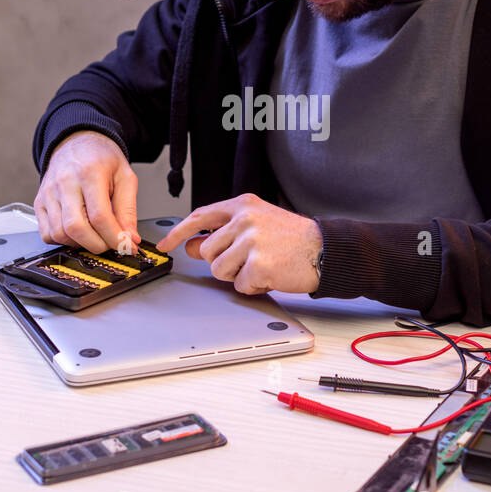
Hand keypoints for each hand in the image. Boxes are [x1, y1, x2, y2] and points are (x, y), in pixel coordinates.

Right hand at [33, 131, 139, 252]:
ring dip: (80, 243)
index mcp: (90, 173)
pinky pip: (46, 233)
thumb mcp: (125, 176)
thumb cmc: (101, 158)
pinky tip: (76, 232)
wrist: (77, 142)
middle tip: (110, 243)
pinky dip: (62, 240)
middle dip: (97, 244)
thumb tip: (130, 238)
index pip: (100, 216)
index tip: (127, 246)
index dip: (115, 237)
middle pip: (76, 228)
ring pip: (59, 233)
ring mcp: (48, 193)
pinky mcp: (39, 202)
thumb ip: (128, 209)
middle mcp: (65, 183)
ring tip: (94, 235)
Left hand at [157, 193, 321, 294]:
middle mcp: (245, 219)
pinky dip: (254, 286)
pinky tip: (271, 274)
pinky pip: (240, 285)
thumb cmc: (294, 238)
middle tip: (249, 259)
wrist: (325, 249)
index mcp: (243, 205)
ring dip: (238, 275)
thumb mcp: (257, 225)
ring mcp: (251, 241)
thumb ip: (224, 233)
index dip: (179, 233)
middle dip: (223, 261)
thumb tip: (192, 245)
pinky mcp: (259, 264)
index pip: (199, 217)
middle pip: (207, 251)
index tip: (165, 244)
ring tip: (261, 265)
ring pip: (219, 270)